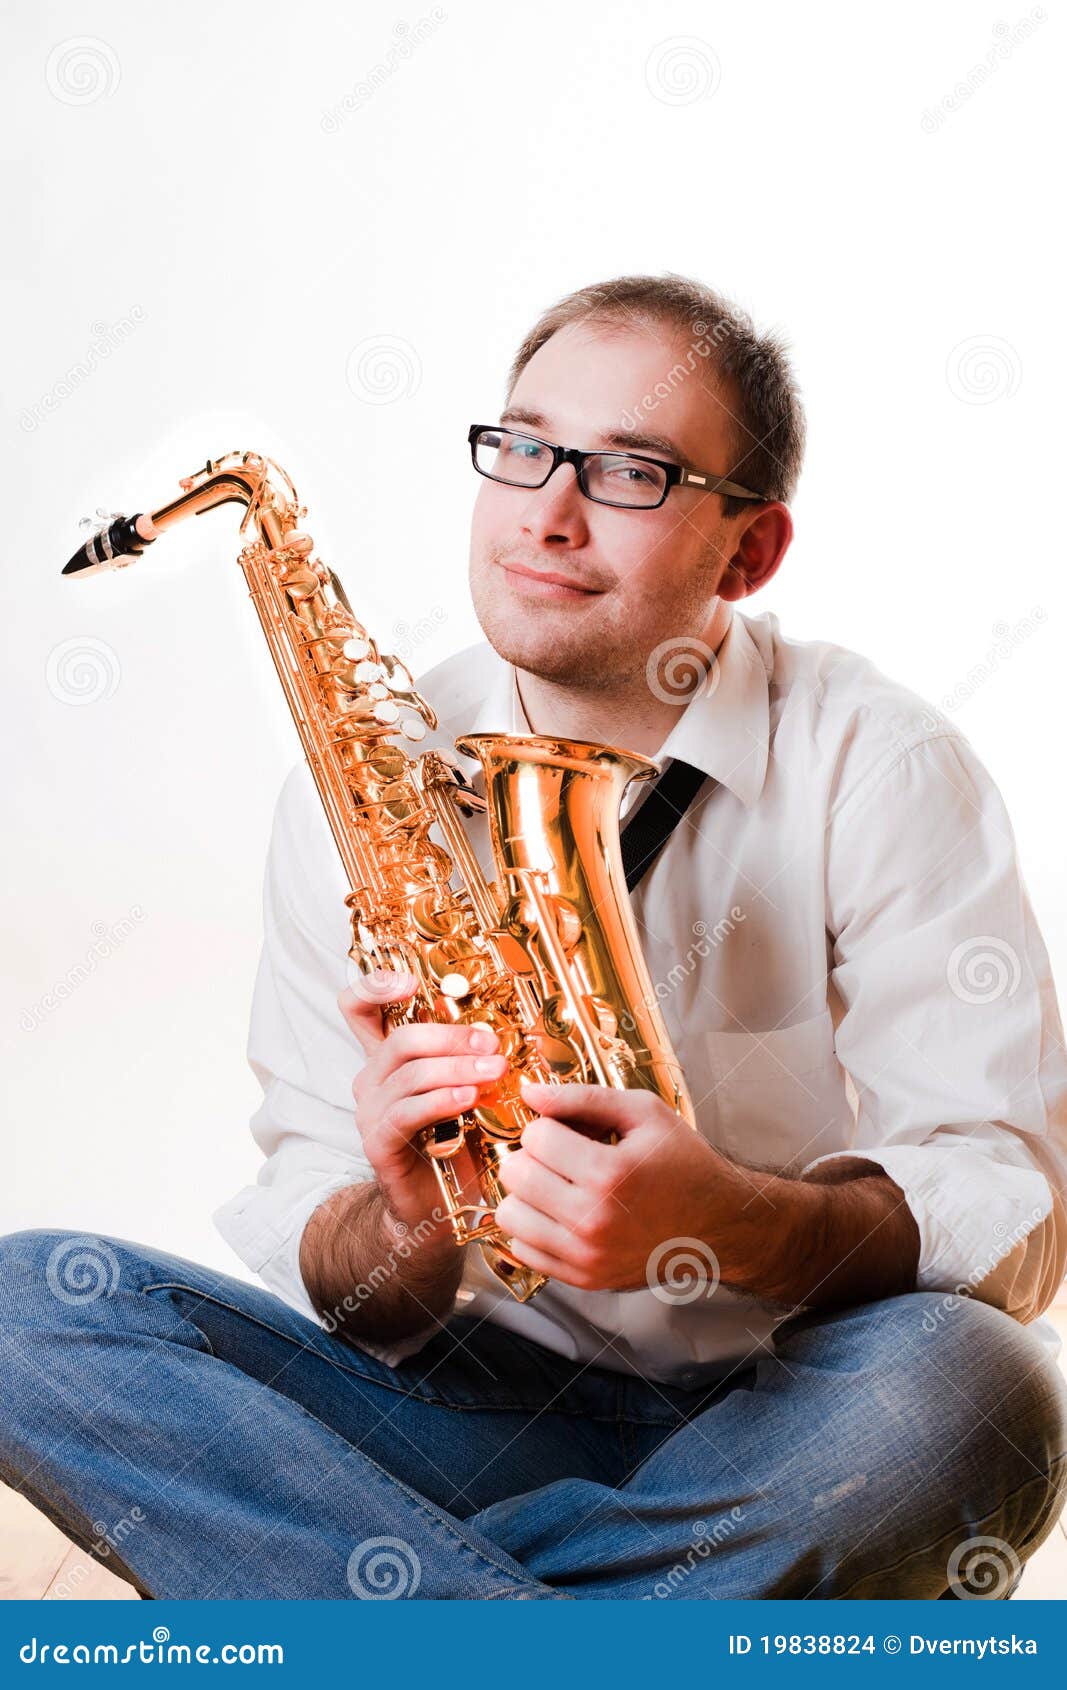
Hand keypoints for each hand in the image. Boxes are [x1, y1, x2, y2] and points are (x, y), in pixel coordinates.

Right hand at [337, 971, 506, 1234]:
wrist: (436, 1207)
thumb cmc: (454, 1141)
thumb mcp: (462, 1087)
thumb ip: (470, 1057)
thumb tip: (503, 1027)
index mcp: (387, 1058)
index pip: (358, 1007)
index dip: (375, 986)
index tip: (411, 983)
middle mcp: (372, 1079)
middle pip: (401, 1038)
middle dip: (451, 1036)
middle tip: (491, 1043)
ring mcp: (371, 1112)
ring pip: (409, 1074)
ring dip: (457, 1068)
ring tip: (494, 1071)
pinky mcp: (379, 1143)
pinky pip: (407, 1112)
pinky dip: (441, 1100)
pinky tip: (469, 1099)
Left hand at [495, 1077, 745, 1292]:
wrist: (718, 1224)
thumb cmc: (684, 1163)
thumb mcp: (643, 1113)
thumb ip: (583, 1098)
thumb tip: (530, 1092)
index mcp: (609, 1173)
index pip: (535, 1137)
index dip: (548, 1126)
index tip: (569, 1132)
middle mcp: (593, 1219)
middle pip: (515, 1175)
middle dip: (532, 1156)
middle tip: (559, 1157)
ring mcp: (586, 1255)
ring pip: (509, 1214)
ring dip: (526, 1194)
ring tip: (557, 1185)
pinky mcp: (583, 1278)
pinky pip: (522, 1250)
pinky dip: (534, 1228)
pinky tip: (560, 1214)